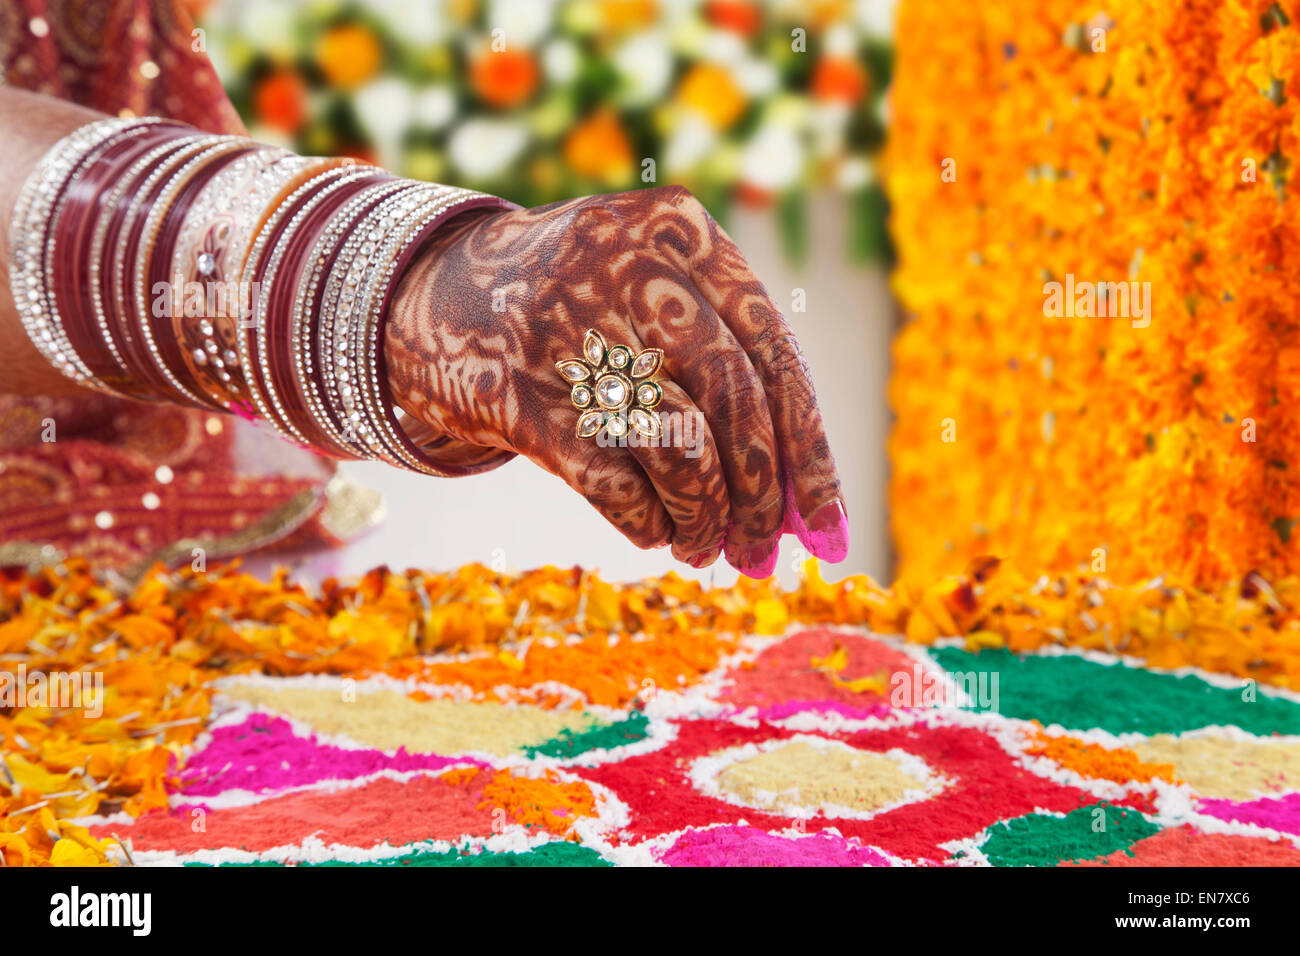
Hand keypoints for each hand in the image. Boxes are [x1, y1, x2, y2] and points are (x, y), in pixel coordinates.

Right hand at [385, 185, 846, 576]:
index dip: (810, 451)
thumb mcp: (655, 284)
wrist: (434, 290)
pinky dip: (651, 524)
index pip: (774, 353)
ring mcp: (569, 330)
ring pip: (683, 450)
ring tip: (708, 549)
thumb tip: (804, 501)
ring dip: (707, 519)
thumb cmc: (582, 305)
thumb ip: (728, 361)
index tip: (829, 526)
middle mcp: (629, 268)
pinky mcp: (518, 395)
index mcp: (679, 229)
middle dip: (764, 496)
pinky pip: (616, 485)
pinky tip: (660, 534)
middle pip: (736, 403)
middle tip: (765, 551)